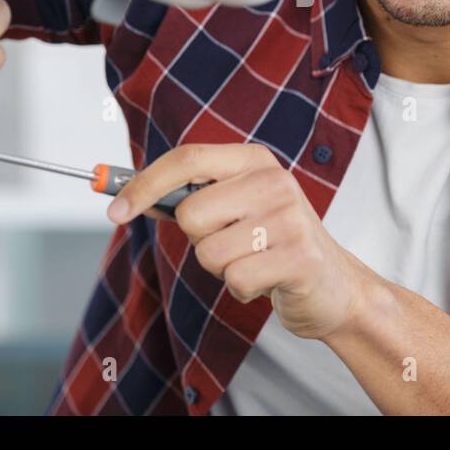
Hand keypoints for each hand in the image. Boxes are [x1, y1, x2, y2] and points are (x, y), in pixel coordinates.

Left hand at [106, 143, 374, 340]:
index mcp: (254, 160)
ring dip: (222, 269)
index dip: (145, 184)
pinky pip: (235, 280)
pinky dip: (242, 290)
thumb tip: (127, 196)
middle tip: (232, 244)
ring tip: (253, 262)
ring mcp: (290, 218)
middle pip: (191, 214)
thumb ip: (190, 198)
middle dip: (199, 241)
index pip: (187, 159)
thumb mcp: (236, 208)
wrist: (335, 285)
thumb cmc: (273, 243)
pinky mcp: (300, 258)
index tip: (115, 209)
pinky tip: (266, 282)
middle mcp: (274, 181)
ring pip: (210, 253)